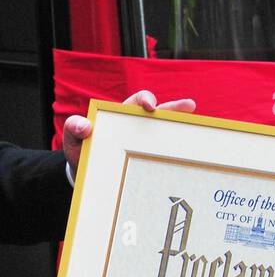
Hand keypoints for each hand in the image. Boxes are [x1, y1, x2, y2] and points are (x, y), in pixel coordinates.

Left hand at [62, 90, 196, 172]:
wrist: (88, 176)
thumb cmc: (83, 153)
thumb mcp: (74, 141)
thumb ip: (73, 129)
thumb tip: (85, 126)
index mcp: (121, 117)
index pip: (135, 102)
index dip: (145, 100)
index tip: (149, 106)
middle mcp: (137, 128)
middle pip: (160, 113)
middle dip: (174, 109)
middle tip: (188, 106)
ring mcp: (146, 145)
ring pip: (167, 133)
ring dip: (184, 127)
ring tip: (199, 124)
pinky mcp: (150, 162)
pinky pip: (166, 157)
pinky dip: (179, 156)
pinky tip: (194, 157)